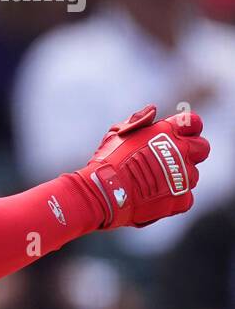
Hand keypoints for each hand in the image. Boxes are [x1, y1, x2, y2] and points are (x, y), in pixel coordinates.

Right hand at [72, 105, 210, 229]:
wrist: (105, 192)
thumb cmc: (108, 161)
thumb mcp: (118, 134)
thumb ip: (138, 121)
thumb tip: (152, 110)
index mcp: (167, 132)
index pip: (193, 123)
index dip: (187, 128)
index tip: (178, 134)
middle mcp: (181, 152)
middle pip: (202, 148)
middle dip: (191, 151)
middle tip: (172, 158)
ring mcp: (184, 176)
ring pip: (193, 175)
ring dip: (179, 176)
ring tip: (156, 181)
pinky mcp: (182, 199)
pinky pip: (185, 197)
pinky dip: (173, 197)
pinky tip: (155, 196)